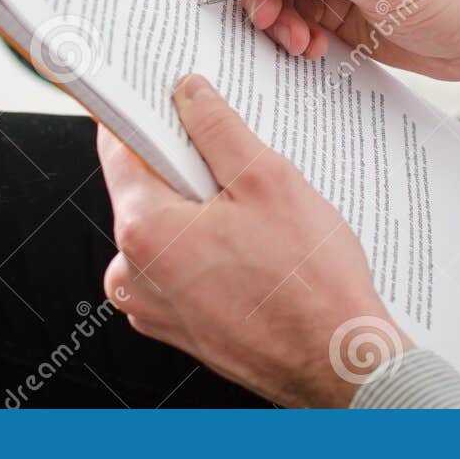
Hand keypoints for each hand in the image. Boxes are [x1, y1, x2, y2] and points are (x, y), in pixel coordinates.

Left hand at [99, 75, 404, 406]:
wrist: (341, 366)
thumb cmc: (309, 284)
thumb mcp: (267, 180)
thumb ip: (217, 127)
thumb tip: (188, 93)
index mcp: (144, 230)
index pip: (118, 147)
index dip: (145, 114)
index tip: (166, 96)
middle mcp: (132, 273)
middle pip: (143, 189)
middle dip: (184, 165)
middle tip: (236, 158)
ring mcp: (152, 306)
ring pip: (164, 229)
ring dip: (199, 210)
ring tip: (256, 213)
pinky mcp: (176, 327)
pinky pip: (178, 267)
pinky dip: (206, 248)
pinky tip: (255, 248)